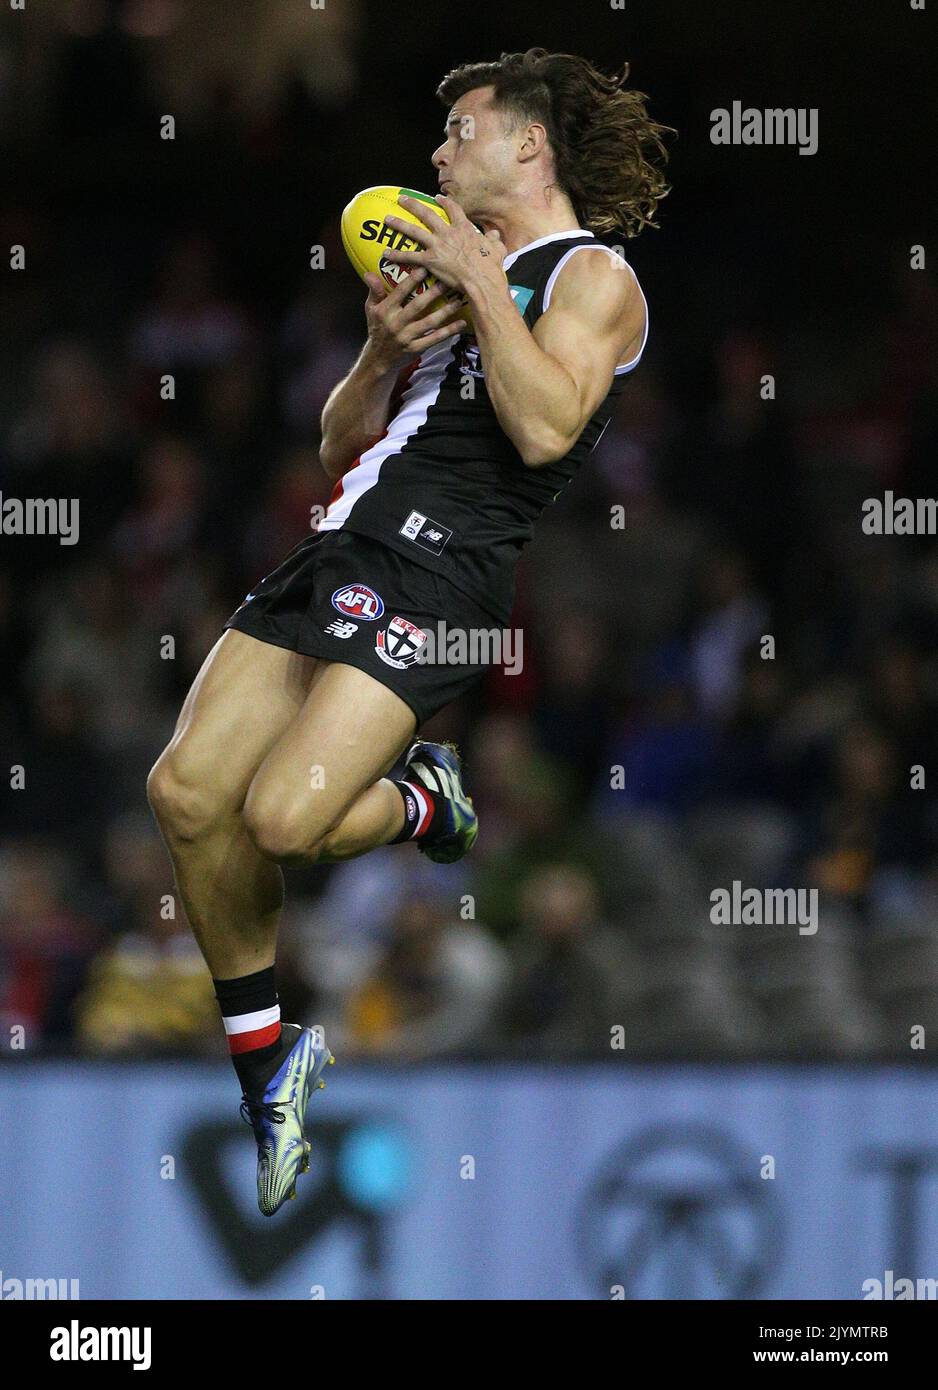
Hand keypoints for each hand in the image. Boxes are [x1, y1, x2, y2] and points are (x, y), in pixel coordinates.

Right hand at [362, 265, 466, 370]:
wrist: (379, 359)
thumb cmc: (378, 328)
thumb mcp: (371, 309)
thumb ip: (374, 290)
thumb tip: (369, 273)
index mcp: (384, 311)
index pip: (399, 292)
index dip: (412, 280)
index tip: (424, 268)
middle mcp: (395, 324)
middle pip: (417, 306)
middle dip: (433, 293)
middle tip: (447, 281)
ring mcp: (406, 337)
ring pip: (429, 322)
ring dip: (445, 311)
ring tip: (458, 300)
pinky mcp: (416, 349)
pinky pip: (435, 339)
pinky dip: (449, 331)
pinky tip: (460, 324)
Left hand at [382, 193, 505, 296]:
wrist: (482, 279)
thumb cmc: (491, 266)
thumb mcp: (497, 249)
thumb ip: (493, 240)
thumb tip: (494, 235)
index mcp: (464, 228)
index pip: (452, 209)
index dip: (444, 202)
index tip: (437, 198)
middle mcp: (448, 232)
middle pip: (426, 214)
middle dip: (412, 205)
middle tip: (402, 199)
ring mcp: (438, 245)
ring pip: (414, 231)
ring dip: (399, 224)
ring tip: (387, 219)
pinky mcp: (430, 260)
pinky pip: (410, 256)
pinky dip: (398, 255)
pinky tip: (386, 253)